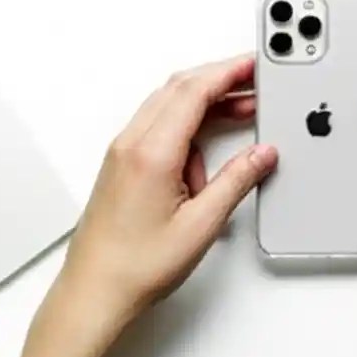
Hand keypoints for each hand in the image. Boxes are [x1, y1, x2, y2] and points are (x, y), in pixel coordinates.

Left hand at [59, 55, 276, 335]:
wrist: (93, 293)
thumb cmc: (135, 266)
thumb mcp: (201, 225)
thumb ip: (236, 182)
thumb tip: (262, 154)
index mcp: (151, 152)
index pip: (193, 91)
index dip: (228, 71)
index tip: (254, 64)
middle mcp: (131, 144)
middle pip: (179, 89)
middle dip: (221, 81)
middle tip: (255, 84)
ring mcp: (123, 153)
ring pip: (169, 107)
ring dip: (205, 107)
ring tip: (240, 123)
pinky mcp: (122, 165)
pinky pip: (159, 129)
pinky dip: (188, 131)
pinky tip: (206, 161)